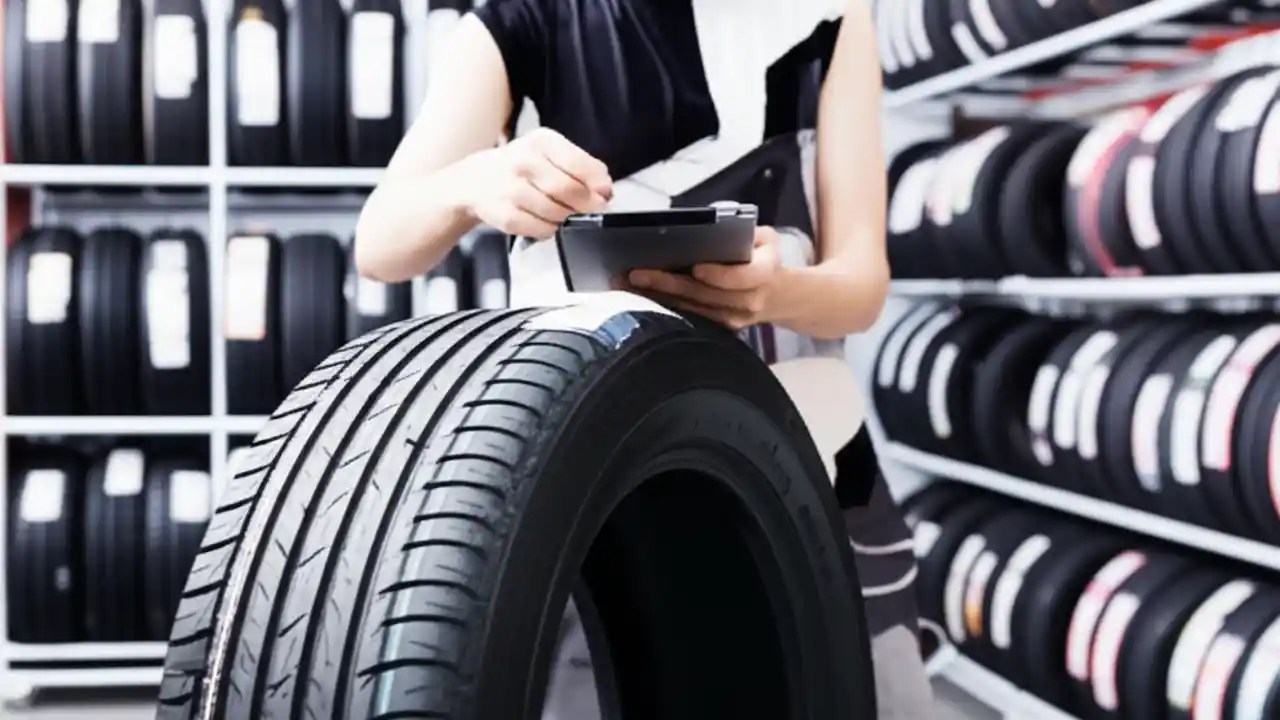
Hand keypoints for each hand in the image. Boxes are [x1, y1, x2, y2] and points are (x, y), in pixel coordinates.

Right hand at [464, 128, 611, 238]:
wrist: (474, 180)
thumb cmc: (521, 166)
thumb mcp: (549, 152)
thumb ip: (580, 166)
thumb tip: (606, 189)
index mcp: (541, 142)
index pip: (578, 164)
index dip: (597, 183)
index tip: (605, 194)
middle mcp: (523, 162)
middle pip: (568, 191)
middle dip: (586, 205)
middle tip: (592, 209)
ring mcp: (511, 189)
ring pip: (556, 213)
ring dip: (568, 219)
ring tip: (566, 214)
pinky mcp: (505, 214)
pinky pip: (541, 229)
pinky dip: (551, 230)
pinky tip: (548, 222)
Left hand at [626, 226, 786, 330]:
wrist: (778, 295)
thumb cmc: (763, 257)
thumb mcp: (765, 238)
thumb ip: (741, 232)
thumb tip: (705, 228)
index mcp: (766, 273)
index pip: (743, 277)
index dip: (719, 275)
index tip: (696, 267)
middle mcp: (750, 301)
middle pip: (706, 295)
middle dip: (669, 284)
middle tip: (637, 272)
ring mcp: (734, 319)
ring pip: (692, 309)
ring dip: (658, 296)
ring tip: (628, 283)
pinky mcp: (720, 329)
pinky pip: (689, 317)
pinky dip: (664, 304)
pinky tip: (639, 295)